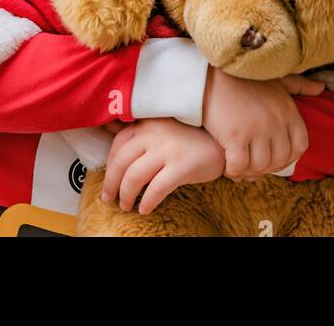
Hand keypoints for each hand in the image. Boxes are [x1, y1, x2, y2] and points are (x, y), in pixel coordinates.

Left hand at [100, 118, 225, 214]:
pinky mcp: (182, 166)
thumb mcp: (164, 128)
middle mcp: (154, 133)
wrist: (224, 143)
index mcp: (148, 123)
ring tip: (125, 206)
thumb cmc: (191, 138)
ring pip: (134, 176)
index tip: (109, 179)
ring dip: (125, 195)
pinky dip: (147, 202)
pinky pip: (157, 188)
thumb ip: (142, 132)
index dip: (109, 165)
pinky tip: (145, 209)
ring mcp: (168, 149)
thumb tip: (110, 132)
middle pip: (120, 161)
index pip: (118, 143)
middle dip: (110, 184)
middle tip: (109, 198)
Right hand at [201, 67, 310, 180]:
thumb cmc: (244, 77)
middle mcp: (276, 121)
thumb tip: (321, 88)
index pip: (300, 147)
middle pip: (279, 160)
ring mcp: (256, 129)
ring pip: (260, 165)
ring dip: (250, 171)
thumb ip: (300, 85)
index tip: (274, 158)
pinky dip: (234, 171)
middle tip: (254, 165)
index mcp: (288, 111)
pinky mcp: (235, 136)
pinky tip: (229, 167)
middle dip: (267, 167)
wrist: (210, 74)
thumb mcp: (277, 78)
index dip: (289, 158)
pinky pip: (239, 165)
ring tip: (241, 167)